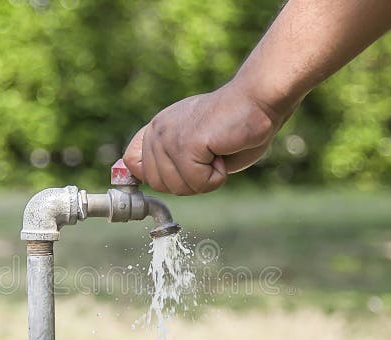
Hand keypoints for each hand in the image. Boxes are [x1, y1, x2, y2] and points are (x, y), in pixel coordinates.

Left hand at [123, 80, 297, 194]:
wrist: (258, 102)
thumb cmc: (235, 126)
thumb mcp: (196, 147)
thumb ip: (173, 162)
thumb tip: (153, 183)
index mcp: (158, 128)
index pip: (132, 162)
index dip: (151, 177)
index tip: (176, 175)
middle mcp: (158, 130)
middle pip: (158, 184)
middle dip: (188, 182)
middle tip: (210, 161)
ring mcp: (169, 136)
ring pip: (178, 187)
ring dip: (205, 180)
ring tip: (218, 153)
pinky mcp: (185, 143)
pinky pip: (197, 182)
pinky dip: (216, 177)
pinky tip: (223, 153)